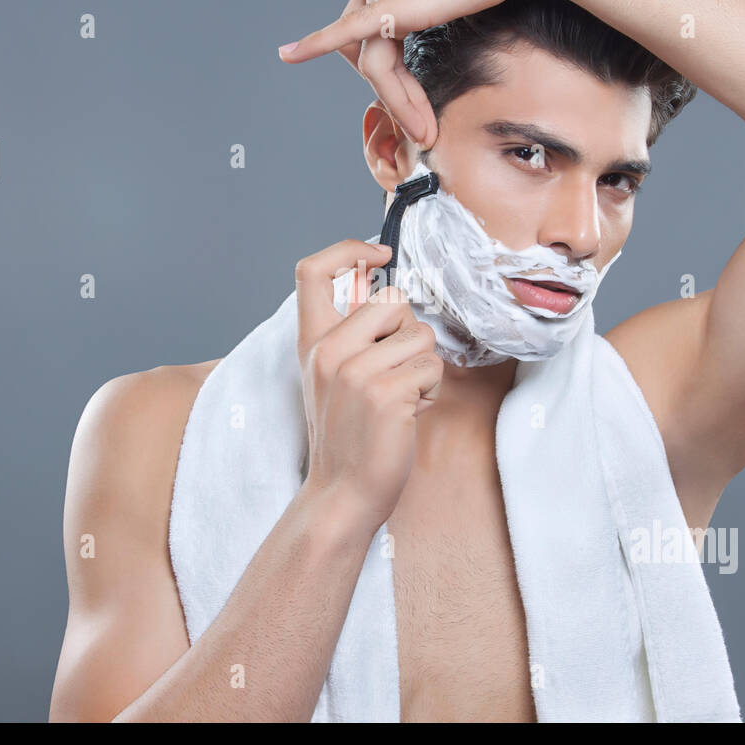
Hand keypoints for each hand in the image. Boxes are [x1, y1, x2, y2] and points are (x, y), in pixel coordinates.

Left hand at [276, 0, 566, 149]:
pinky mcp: (392, 2)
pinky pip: (349, 35)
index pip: (370, 33)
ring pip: (375, 61)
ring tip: (424, 127)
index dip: (389, 75)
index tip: (413, 105)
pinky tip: (290, 55)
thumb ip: (435, 9)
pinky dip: (316, 45)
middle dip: (390, 93)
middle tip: (420, 124)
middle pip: (365, 50)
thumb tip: (437, 24)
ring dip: (398, 101)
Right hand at [294, 239, 443, 530]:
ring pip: (421, 335)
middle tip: (397, 369)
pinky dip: (430, 390)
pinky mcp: (387, 393)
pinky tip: (408, 414)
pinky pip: (432, 367)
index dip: (347, 249)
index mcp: (312, 342)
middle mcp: (329, 351)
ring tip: (401, 398)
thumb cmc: (348, 436)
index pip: (312, 270)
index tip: (377, 253)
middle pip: (393, 299)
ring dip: (423, 367)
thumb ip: (353, 337)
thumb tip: (392, 296)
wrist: (342, 494)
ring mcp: (356, 371)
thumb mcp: (333, 378)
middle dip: (409, 332)